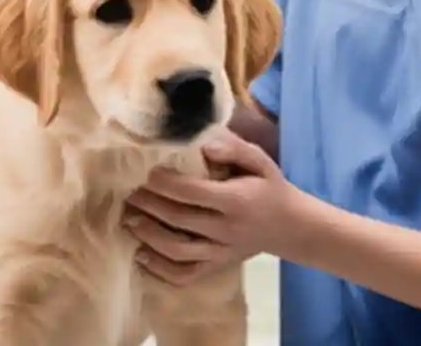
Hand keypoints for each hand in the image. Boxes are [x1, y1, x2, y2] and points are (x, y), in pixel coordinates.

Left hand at [123, 130, 307, 285]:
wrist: (291, 227)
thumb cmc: (270, 188)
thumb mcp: (260, 161)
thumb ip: (233, 148)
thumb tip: (203, 144)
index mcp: (236, 200)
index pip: (193, 193)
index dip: (165, 183)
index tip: (147, 172)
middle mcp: (226, 229)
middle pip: (179, 219)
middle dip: (149, 205)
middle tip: (129, 192)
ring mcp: (220, 253)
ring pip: (177, 251)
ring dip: (148, 236)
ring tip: (129, 220)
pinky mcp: (217, 267)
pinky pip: (185, 275)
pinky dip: (160, 269)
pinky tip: (141, 255)